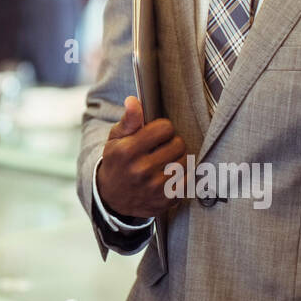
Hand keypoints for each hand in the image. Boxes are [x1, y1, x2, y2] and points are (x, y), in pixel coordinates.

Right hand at [96, 96, 186, 219]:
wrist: (111, 197)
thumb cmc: (116, 162)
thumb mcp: (115, 139)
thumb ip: (128, 120)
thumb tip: (133, 101)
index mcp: (128, 151)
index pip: (165, 128)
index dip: (162, 128)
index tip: (155, 133)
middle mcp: (142, 170)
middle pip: (178, 143)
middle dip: (171, 142)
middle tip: (161, 147)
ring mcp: (155, 187)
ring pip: (185, 161)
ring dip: (178, 158)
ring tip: (165, 160)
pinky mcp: (166, 200)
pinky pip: (189, 178)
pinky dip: (182, 174)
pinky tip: (170, 173)